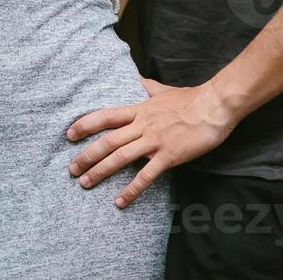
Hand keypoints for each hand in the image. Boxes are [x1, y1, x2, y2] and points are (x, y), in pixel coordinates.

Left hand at [64, 81, 237, 208]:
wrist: (214, 106)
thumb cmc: (191, 98)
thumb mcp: (164, 90)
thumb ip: (149, 88)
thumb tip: (140, 80)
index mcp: (138, 110)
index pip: (104, 116)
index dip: (84, 125)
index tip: (69, 135)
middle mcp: (141, 125)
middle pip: (107, 141)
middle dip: (86, 156)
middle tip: (71, 169)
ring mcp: (154, 141)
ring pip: (120, 158)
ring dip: (100, 171)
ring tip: (85, 183)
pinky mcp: (169, 156)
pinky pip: (146, 176)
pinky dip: (131, 190)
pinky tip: (120, 201)